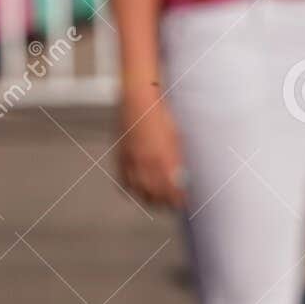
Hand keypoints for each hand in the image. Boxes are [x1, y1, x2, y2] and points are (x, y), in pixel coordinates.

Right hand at [117, 92, 185, 208]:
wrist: (139, 100)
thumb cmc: (161, 115)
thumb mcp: (177, 138)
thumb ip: (178, 161)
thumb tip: (182, 178)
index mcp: (164, 160)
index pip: (172, 192)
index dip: (178, 201)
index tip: (182, 203)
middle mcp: (146, 164)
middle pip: (155, 197)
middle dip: (164, 202)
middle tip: (171, 203)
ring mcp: (132, 162)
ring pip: (139, 192)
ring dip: (149, 197)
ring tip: (156, 198)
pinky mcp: (121, 158)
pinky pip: (125, 182)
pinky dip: (132, 188)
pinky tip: (139, 187)